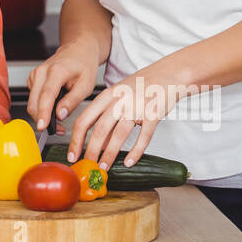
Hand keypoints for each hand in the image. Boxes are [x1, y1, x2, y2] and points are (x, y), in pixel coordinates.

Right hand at [26, 40, 100, 132]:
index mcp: (56, 71)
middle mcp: (41, 72)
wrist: (78, 50)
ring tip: (59, 118)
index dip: (43, 113)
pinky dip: (41, 107)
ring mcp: (35, 74)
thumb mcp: (87, 84)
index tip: (43, 126)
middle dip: (44, 119)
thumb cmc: (84, 65)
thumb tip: (60, 115)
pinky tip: (53, 106)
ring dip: (42, 114)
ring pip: (32, 102)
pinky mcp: (32, 79)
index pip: (46, 95)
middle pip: (34, 102)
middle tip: (59, 129)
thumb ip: (73, 101)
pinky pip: (33, 98)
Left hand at [66, 68, 181, 169]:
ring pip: (118, 135)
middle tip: (87, 166)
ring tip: (104, 167)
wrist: (168, 73)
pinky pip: (143, 137)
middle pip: (99, 129)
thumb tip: (99, 144)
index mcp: (107, 95)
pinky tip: (129, 162)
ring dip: (109, 154)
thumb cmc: (142, 86)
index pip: (84, 119)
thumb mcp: (118, 96)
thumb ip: (107, 117)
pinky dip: (135, 152)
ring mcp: (136, 107)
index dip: (76, 140)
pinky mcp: (153, 114)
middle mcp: (119, 101)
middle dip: (90, 151)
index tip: (72, 155)